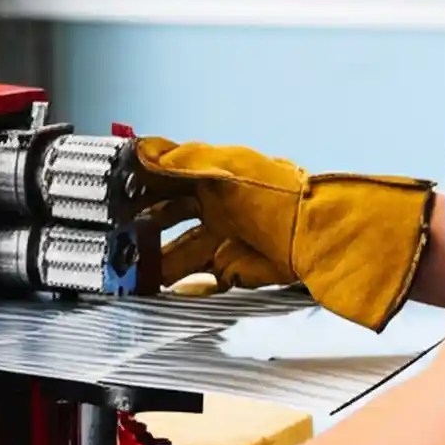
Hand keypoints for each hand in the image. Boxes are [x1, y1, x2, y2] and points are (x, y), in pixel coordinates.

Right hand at [136, 136, 435, 331]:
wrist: (333, 243)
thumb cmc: (287, 201)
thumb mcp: (230, 173)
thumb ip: (184, 161)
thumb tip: (142, 149)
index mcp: (217, 178)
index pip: (167, 181)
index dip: (140, 190)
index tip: (111, 202)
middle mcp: (224, 207)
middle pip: (171, 222)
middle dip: (144, 236)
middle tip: (118, 249)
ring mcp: (234, 239)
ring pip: (186, 254)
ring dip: (161, 267)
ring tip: (135, 280)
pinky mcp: (247, 270)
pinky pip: (210, 281)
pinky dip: (190, 289)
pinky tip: (172, 295)